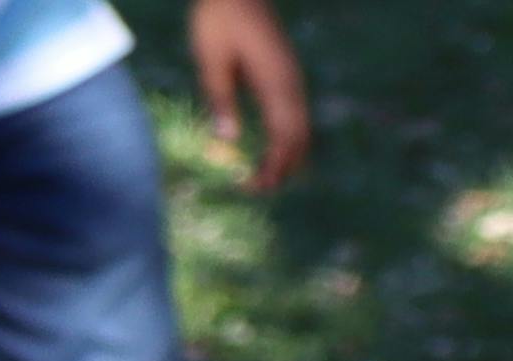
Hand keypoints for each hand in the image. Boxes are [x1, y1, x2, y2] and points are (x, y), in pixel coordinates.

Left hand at [188, 0, 309, 190]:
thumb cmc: (219, 19)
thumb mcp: (211, 58)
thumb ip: (220, 97)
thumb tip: (226, 139)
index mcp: (276, 86)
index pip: (282, 140)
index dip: (271, 168)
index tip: (252, 187)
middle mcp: (292, 87)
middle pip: (298, 141)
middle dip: (281, 169)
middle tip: (256, 189)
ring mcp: (294, 81)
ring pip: (301, 130)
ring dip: (287, 156)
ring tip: (267, 174)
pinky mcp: (288, 75)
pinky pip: (296, 116)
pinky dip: (288, 138)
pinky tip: (273, 145)